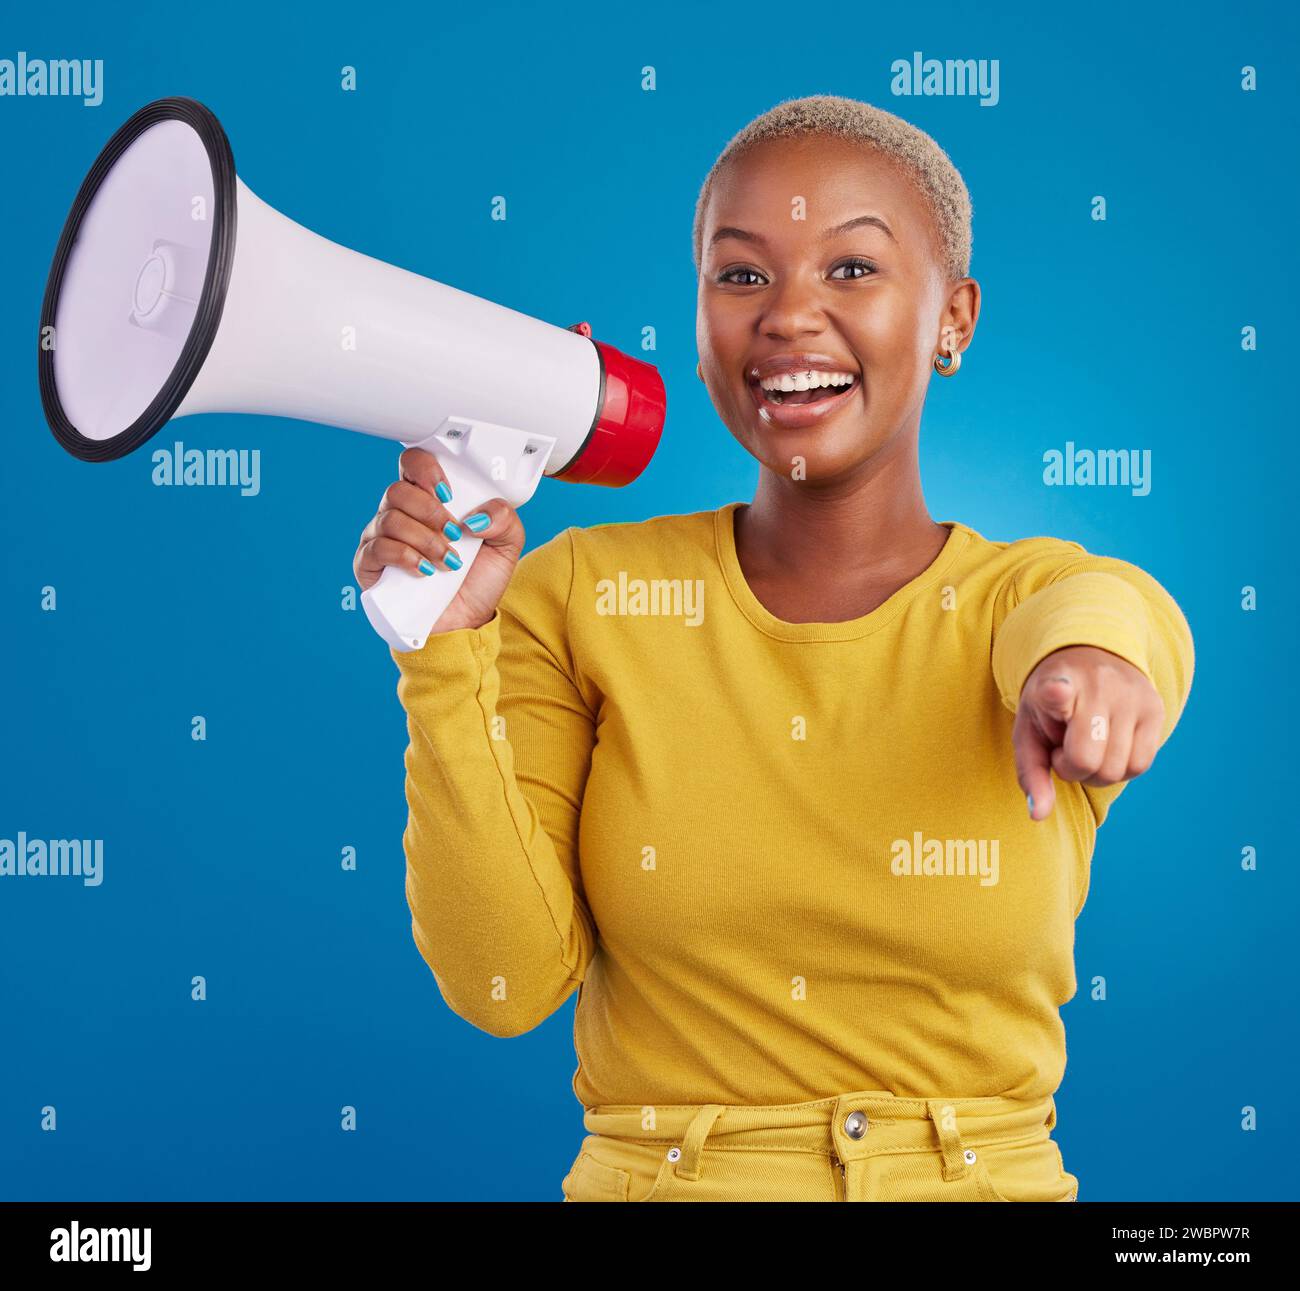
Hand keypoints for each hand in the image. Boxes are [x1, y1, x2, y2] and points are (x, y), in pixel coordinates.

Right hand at [353, 447, 524, 634]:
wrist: (466, 623)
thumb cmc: (478, 582)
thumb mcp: (506, 546)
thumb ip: (503, 518)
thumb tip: (477, 514)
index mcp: (429, 500)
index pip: (413, 463)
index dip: (426, 469)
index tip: (449, 492)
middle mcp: (401, 514)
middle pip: (398, 490)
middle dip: (431, 511)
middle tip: (454, 534)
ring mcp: (382, 537)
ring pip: (390, 518)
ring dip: (425, 539)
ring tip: (448, 561)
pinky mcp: (370, 565)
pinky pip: (377, 548)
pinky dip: (405, 556)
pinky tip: (426, 571)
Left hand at [1012, 645, 1165, 820]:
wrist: (1088, 658)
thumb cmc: (1051, 706)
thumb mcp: (1029, 731)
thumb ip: (1030, 773)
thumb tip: (1038, 815)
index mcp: (1055, 682)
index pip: (1058, 690)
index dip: (1056, 694)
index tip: (1056, 690)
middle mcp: (1098, 685)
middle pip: (1087, 761)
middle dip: (1072, 769)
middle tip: (1064, 748)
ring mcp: (1131, 695)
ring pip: (1117, 769)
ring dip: (1097, 771)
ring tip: (1087, 744)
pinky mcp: (1155, 708)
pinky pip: (1141, 765)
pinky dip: (1121, 768)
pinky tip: (1108, 746)